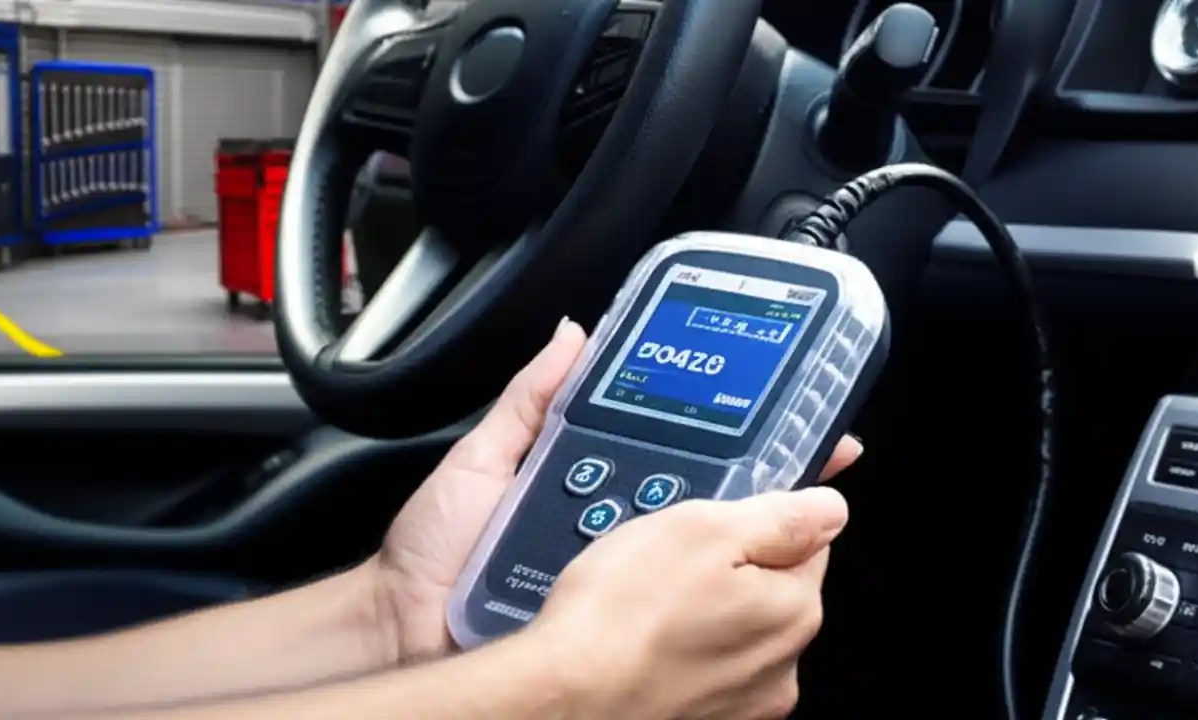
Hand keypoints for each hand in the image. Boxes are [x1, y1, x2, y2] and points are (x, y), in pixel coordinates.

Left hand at [371, 317, 862, 664]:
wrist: (401, 621)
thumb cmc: (432, 548)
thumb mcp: (483, 456)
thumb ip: (530, 399)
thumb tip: (570, 334)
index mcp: (590, 482)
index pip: (671, 450)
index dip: (726, 434)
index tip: (783, 411)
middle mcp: (611, 531)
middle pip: (693, 503)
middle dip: (748, 482)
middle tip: (796, 457)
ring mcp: (611, 580)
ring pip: (685, 557)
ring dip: (726, 538)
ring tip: (764, 508)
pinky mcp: (605, 625)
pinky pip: (653, 607)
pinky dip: (686, 597)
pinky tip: (712, 576)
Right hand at [530, 487, 847, 719]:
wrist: (566, 698)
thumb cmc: (622, 615)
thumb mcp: (703, 529)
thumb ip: (779, 516)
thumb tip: (829, 506)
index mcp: (794, 609)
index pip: (806, 540)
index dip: (759, 517)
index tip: (717, 514)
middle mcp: (782, 664)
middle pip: (770, 586)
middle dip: (728, 564)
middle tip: (667, 552)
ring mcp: (743, 700)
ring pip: (734, 626)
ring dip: (701, 607)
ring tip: (644, 596)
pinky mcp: (704, 718)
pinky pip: (702, 664)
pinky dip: (679, 648)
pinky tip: (641, 635)